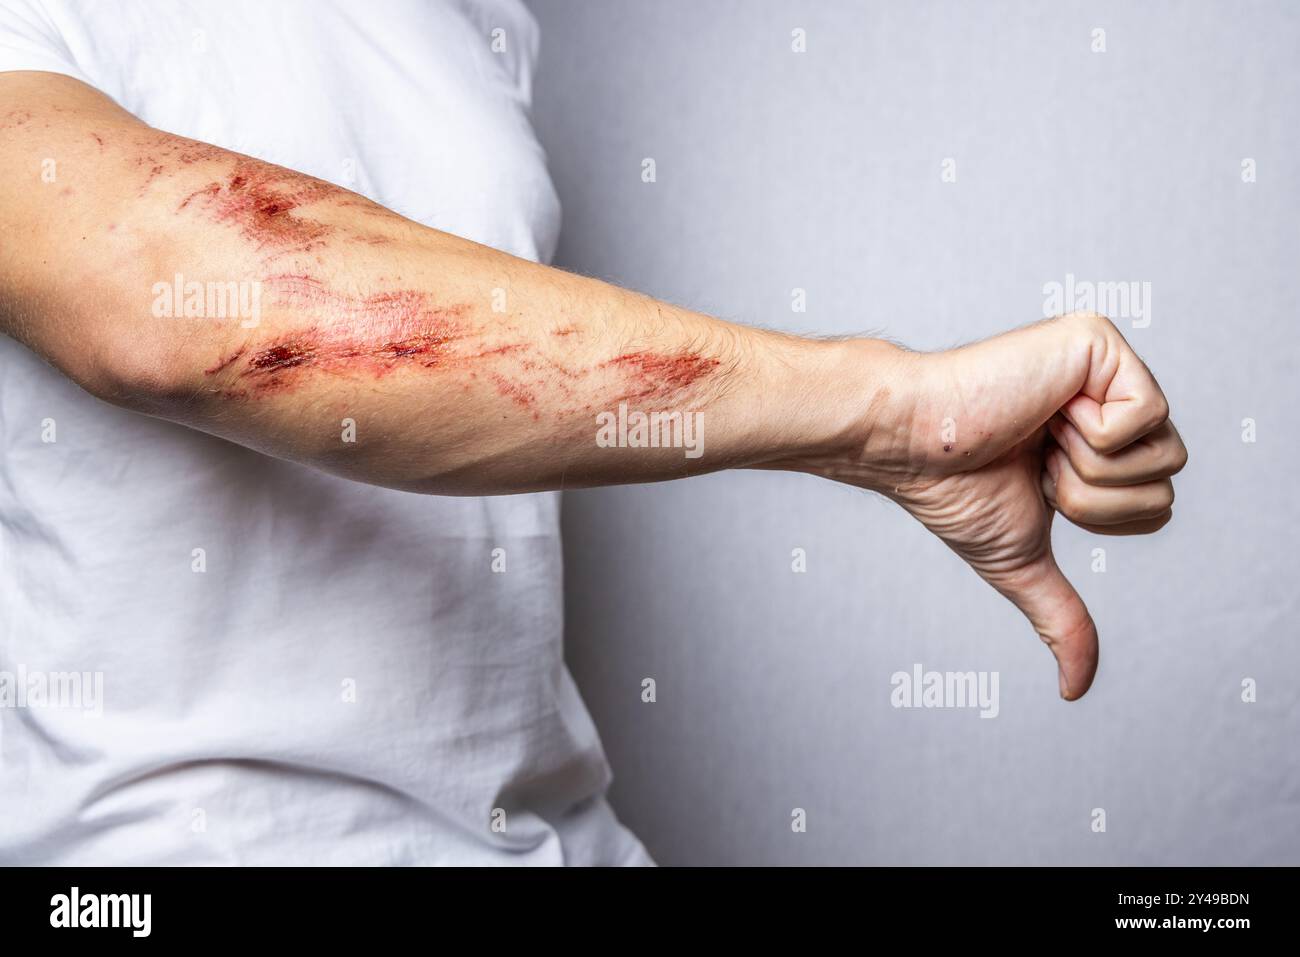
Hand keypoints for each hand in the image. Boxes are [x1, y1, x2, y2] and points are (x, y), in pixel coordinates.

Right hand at [810, 312, 1186, 699]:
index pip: (1157, 502)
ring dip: (1085, 465)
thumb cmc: (952, 490)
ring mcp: (1109, 365)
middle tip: (1032, 461)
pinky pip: (1146, 411)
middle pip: (1169, 479)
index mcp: (1101, 439)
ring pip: (1165, 450)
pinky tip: (1043, 407)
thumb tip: (1076, 687)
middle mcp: (1112, 397)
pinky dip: (1089, 431)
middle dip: (1091, 494)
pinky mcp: (1099, 341)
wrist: (910, 445)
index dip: (1097, 514)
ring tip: (1034, 434)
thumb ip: (1061, 614)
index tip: (1033, 483)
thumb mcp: (1022, 559)